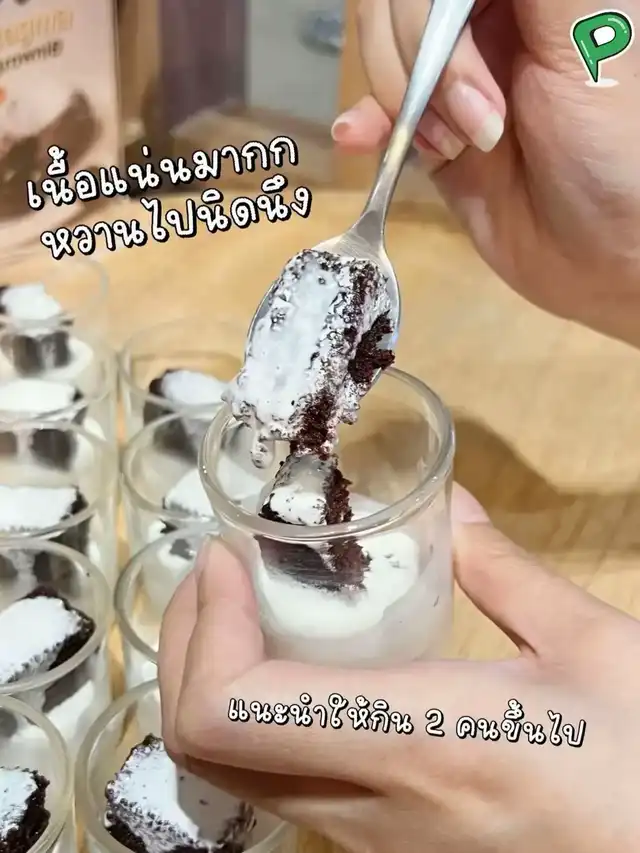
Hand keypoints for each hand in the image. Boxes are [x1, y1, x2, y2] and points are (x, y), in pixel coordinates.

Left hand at [159, 487, 639, 852]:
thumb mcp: (595, 647)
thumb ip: (508, 572)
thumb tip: (449, 508)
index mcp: (421, 742)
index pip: (233, 713)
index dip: (202, 629)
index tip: (225, 559)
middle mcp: (370, 810)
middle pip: (202, 748)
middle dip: (185, 645)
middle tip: (221, 572)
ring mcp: (370, 844)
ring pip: (228, 773)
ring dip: (210, 678)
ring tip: (245, 606)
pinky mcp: (384, 851)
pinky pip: (275, 785)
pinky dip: (249, 716)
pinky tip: (294, 666)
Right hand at [334, 0, 639, 347]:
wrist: (605, 256)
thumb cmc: (615, 150)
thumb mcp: (586, 39)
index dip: (433, 7)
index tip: (459, 44)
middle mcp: (486, 25)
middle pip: (401, 6)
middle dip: (423, 62)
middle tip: (480, 122)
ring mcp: (453, 83)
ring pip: (382, 52)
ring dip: (400, 99)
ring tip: (456, 147)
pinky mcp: (432, 136)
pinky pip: (377, 113)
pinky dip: (365, 121)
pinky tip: (359, 137)